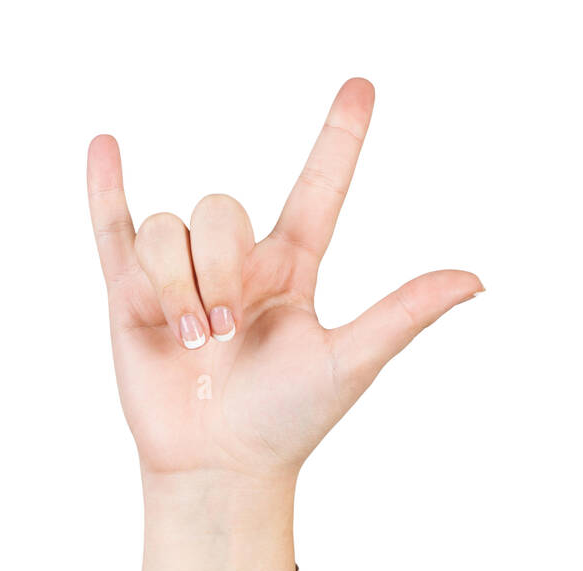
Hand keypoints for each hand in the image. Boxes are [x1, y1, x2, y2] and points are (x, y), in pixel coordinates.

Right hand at [86, 77, 481, 570]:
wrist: (218, 470)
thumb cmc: (286, 426)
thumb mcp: (349, 363)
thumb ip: (404, 313)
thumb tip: (477, 279)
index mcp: (291, 271)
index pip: (319, 189)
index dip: (340, 138)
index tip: (363, 86)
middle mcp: (237, 266)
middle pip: (220, 207)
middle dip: (217, 265)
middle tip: (224, 330)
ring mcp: (180, 278)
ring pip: (167, 228)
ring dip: (174, 282)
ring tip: (187, 340)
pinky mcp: (131, 298)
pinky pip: (114, 229)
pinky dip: (105, 189)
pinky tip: (106, 147)